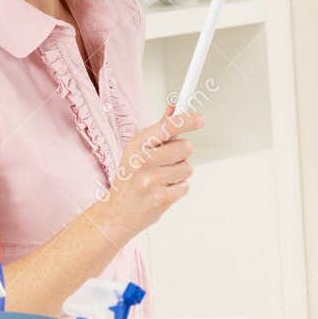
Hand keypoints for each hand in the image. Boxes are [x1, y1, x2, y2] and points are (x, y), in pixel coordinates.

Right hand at [101, 105, 202, 241]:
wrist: (117, 211)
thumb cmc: (130, 177)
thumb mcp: (138, 149)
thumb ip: (160, 128)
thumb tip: (175, 106)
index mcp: (137, 144)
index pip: (168, 126)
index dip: (187, 120)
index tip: (200, 119)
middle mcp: (142, 160)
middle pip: (185, 148)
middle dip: (182, 154)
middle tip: (168, 161)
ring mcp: (151, 180)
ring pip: (187, 169)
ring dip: (180, 174)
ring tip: (162, 179)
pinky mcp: (160, 198)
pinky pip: (185, 187)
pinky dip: (178, 189)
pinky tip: (162, 191)